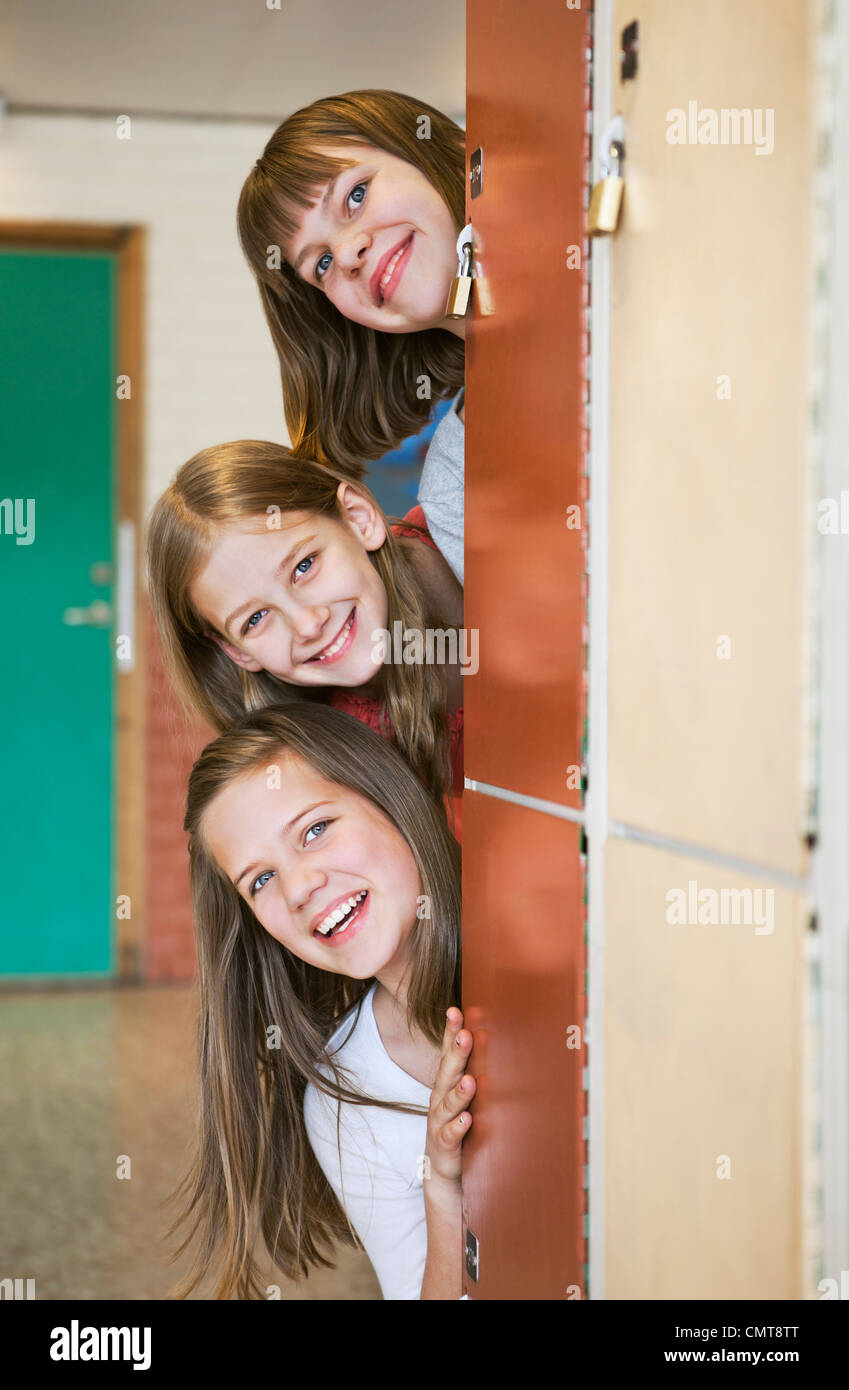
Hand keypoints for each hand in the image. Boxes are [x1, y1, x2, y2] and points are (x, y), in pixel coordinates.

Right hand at [425, 1007, 474, 1186]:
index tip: (455, 1011)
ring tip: (469, 1080)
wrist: (444, 1170)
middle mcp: (440, 1098)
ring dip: (459, 1092)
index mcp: (447, 1083)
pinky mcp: (444, 1145)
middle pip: (447, 1072)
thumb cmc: (458, 1125)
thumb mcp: (467, 1096)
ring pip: (448, 1104)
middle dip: (456, 1052)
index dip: (451, 1032)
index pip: (449, 1052)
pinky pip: (450, 1135)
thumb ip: (476, 1071)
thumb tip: (495, 1041)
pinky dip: (458, 1126)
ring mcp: (440, 1122)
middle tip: (465, 1034)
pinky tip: (467, 1119)